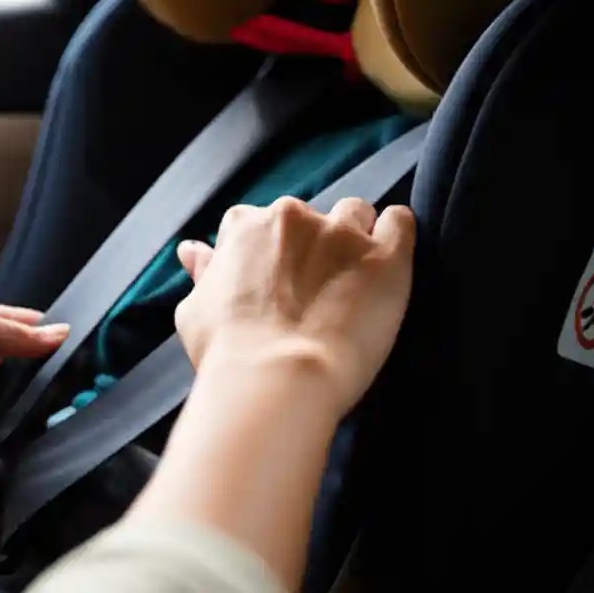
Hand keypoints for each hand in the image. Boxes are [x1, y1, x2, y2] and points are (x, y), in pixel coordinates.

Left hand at [0, 296, 68, 447]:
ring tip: (54, 417)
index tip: (84, 355)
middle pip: (17, 376)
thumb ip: (17, 337)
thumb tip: (62, 335)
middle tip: (76, 393)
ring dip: (21, 413)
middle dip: (40, 385)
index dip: (49, 343)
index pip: (22, 334)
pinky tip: (21, 439)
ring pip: (3, 408)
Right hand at [174, 196, 413, 414]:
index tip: (276, 282)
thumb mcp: (195, 310)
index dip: (270, 252)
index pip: (259, 221)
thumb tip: (192, 250)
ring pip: (357, 213)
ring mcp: (342, 234)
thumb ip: (203, 273)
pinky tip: (391, 262)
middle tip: (315, 291)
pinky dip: (397, 234)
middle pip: (310, 216)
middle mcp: (292, 217)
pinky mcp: (386, 256)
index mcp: (245, 227)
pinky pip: (401, 221)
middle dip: (314, 245)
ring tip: (357, 278)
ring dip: (357, 237)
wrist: (276, 380)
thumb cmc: (228, 354)